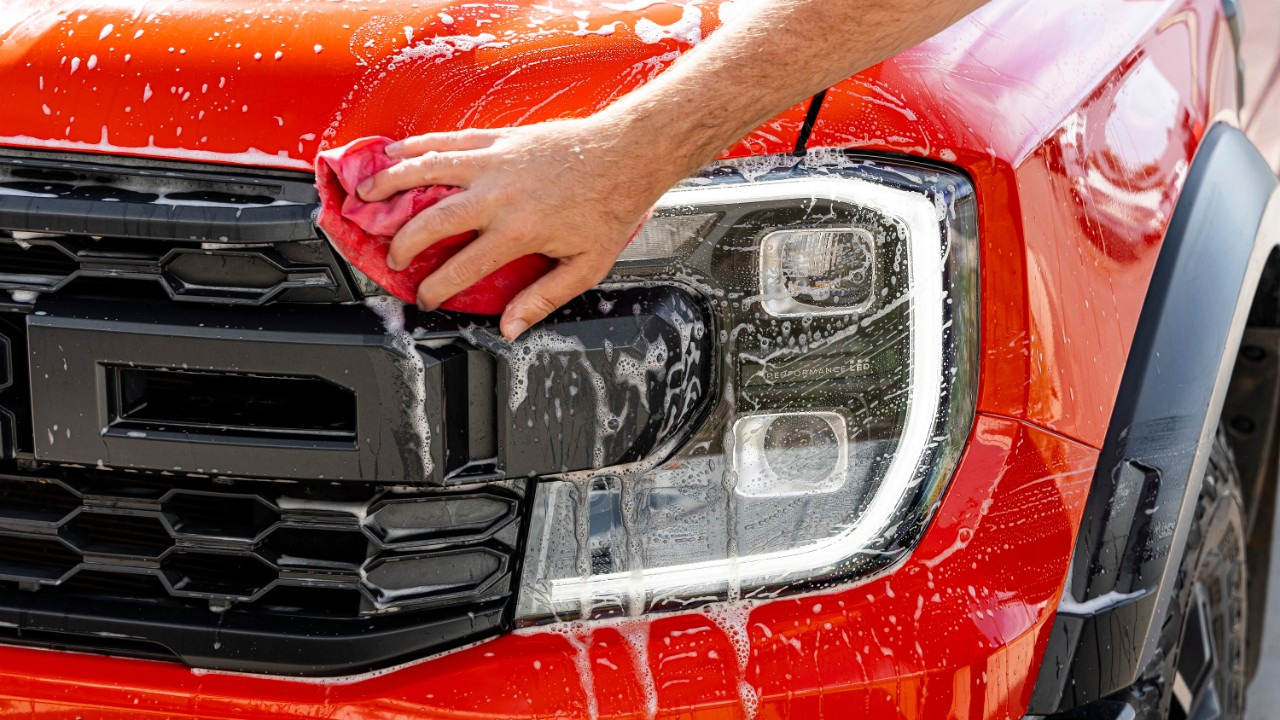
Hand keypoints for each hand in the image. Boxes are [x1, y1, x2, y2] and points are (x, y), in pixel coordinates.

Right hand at [356, 117, 674, 339]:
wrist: (624, 155)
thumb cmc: (608, 210)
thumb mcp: (584, 268)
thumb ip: (543, 299)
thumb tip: (510, 329)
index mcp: (518, 232)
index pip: (461, 268)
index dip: (435, 288)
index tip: (424, 297)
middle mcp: (498, 196)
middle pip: (431, 221)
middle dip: (403, 243)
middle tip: (392, 257)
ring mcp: (494, 162)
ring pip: (427, 170)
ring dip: (390, 183)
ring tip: (364, 196)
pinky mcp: (496, 139)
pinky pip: (446, 141)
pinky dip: (415, 147)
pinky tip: (394, 153)